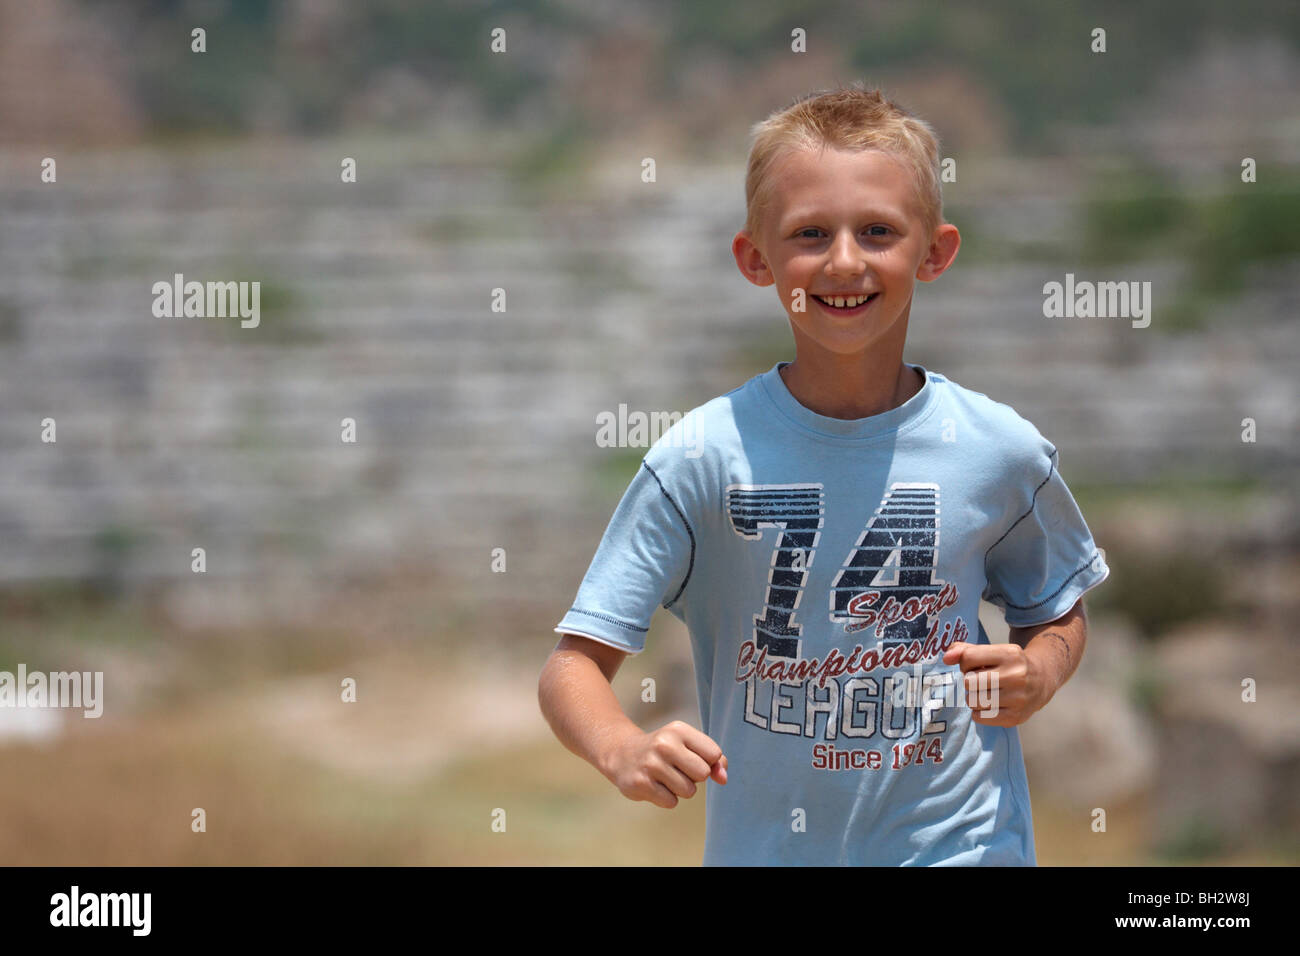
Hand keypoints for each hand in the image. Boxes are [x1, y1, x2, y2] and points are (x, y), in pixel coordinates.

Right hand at [601, 720, 726, 808]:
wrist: (622, 754)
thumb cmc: (663, 750)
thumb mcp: (687, 744)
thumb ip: (713, 759)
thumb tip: (723, 778)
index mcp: (679, 730)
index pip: (714, 754)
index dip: (708, 761)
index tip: (693, 758)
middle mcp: (664, 744)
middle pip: (703, 774)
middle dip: (695, 777)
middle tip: (678, 768)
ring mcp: (651, 764)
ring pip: (688, 791)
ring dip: (680, 789)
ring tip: (665, 777)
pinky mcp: (641, 784)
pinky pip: (671, 802)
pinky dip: (667, 798)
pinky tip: (655, 785)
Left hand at [942, 641, 1050, 726]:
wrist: (1043, 679)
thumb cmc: (1008, 664)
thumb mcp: (991, 651)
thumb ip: (964, 650)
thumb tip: (946, 658)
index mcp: (1010, 654)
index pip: (968, 657)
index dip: (965, 662)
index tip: (976, 665)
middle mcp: (1017, 676)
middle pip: (969, 682)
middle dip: (969, 681)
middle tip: (980, 680)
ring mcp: (1018, 698)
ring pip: (973, 700)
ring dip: (973, 697)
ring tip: (986, 692)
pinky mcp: (1016, 717)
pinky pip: (980, 717)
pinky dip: (979, 712)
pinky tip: (990, 704)